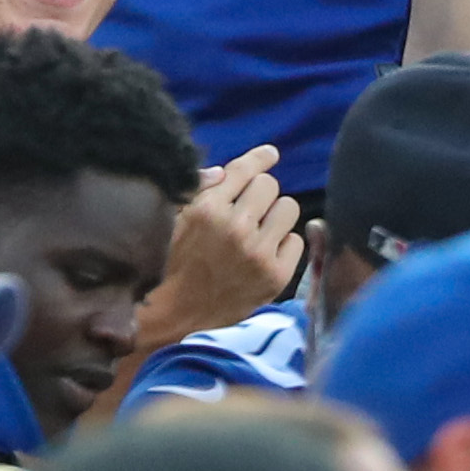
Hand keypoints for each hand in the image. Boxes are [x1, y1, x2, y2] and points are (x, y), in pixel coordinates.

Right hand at [138, 144, 302, 345]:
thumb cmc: (173, 263)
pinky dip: (283, 245)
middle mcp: (236, 228)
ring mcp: (258, 253)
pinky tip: (264, 254)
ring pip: (289, 207)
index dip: (259, 158)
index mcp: (208, 210)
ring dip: (274, 216)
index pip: (243, 171)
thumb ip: (199, 190)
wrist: (178, 316)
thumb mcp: (175, 220)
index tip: (270, 154)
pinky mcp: (276, 276)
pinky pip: (296, 241)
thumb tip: (225, 171)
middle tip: (248, 211)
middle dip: (259, 194)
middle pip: (269, 185)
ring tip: (258, 232)